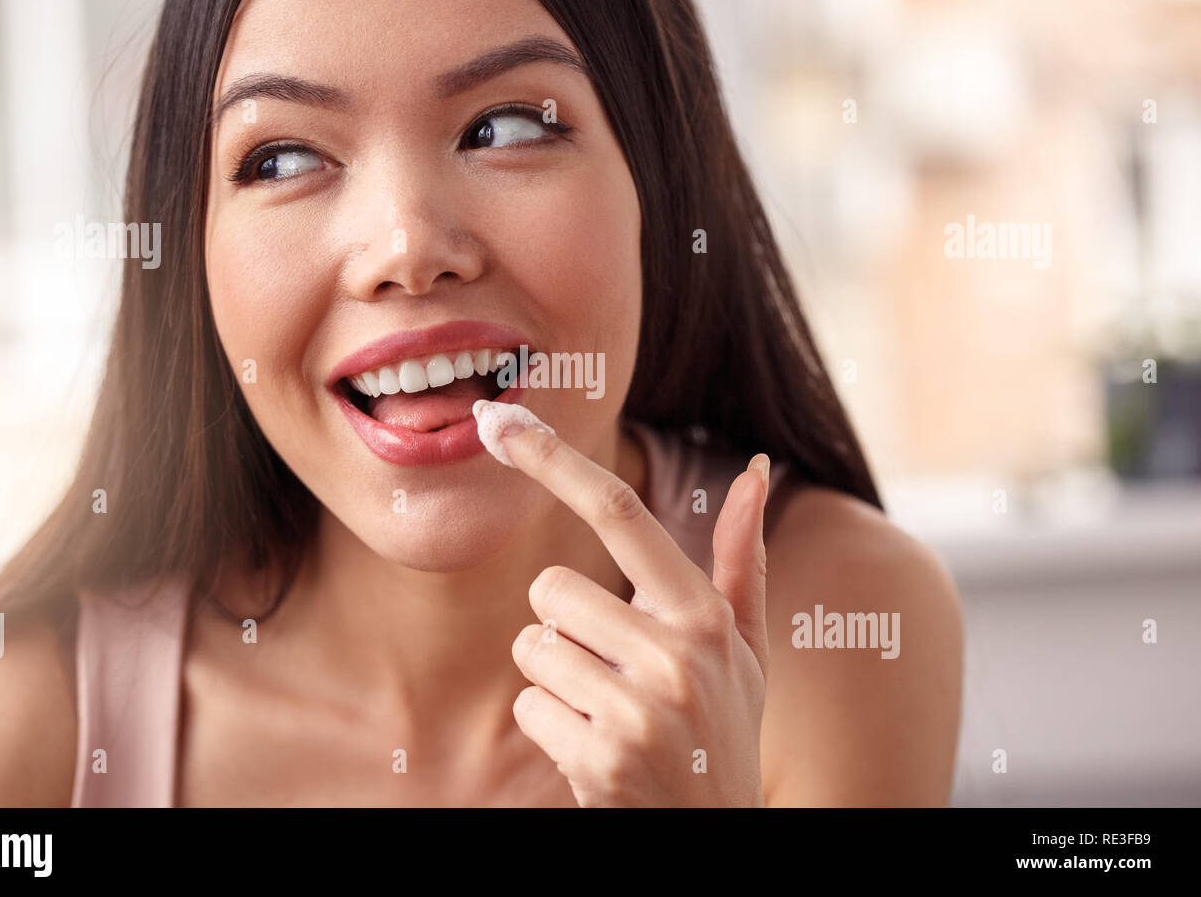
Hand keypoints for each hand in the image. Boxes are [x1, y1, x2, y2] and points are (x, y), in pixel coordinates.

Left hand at [504, 422, 771, 806]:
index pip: (620, 512)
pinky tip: (594, 747)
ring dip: (555, 677)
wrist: (712, 837)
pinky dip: (549, 725)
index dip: (555, 460)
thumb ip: (741, 561)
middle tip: (608, 666)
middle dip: (563, 625)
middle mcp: (677, 654)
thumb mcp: (745, 648)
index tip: (503, 423)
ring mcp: (638, 709)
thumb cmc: (722, 728)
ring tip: (606, 709)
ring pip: (531, 646)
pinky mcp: (599, 757)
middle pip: (550, 588)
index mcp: (706, 615)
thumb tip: (757, 470)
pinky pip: (527, 705)